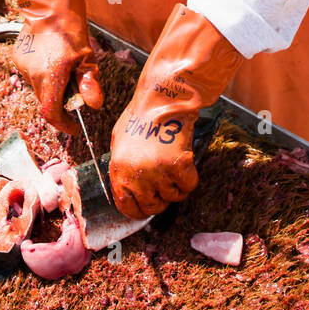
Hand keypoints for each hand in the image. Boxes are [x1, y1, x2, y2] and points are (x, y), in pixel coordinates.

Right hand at [11, 0, 102, 134]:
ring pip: (38, 88)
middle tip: (74, 89)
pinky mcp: (18, 57)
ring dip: (50, 86)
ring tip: (64, 67)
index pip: (51, 113)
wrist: (48, 4)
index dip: (63, 125)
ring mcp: (23, 66)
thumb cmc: (71, 28)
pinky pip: (31, 74)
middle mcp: (33, 74)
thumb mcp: (87, 56)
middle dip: (60, 103)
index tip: (74, 128)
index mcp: (50, 76)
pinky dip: (42, 74)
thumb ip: (90, 83)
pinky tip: (51, 58)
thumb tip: (94, 105)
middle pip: (45, 101)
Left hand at [109, 3, 241, 217]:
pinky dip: (189, 178)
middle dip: (161, 199)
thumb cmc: (142, 116)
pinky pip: (188, 186)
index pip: (126, 206)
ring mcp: (157, 172)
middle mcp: (136, 174)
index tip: (147, 208)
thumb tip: (126, 188)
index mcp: (118, 169)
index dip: (138, 210)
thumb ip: (122, 165)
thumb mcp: (120, 141)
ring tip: (174, 167)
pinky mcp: (177, 166)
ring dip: (176, 187)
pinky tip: (186, 164)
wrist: (162, 99)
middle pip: (151, 206)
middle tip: (166, 185)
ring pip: (172, 197)